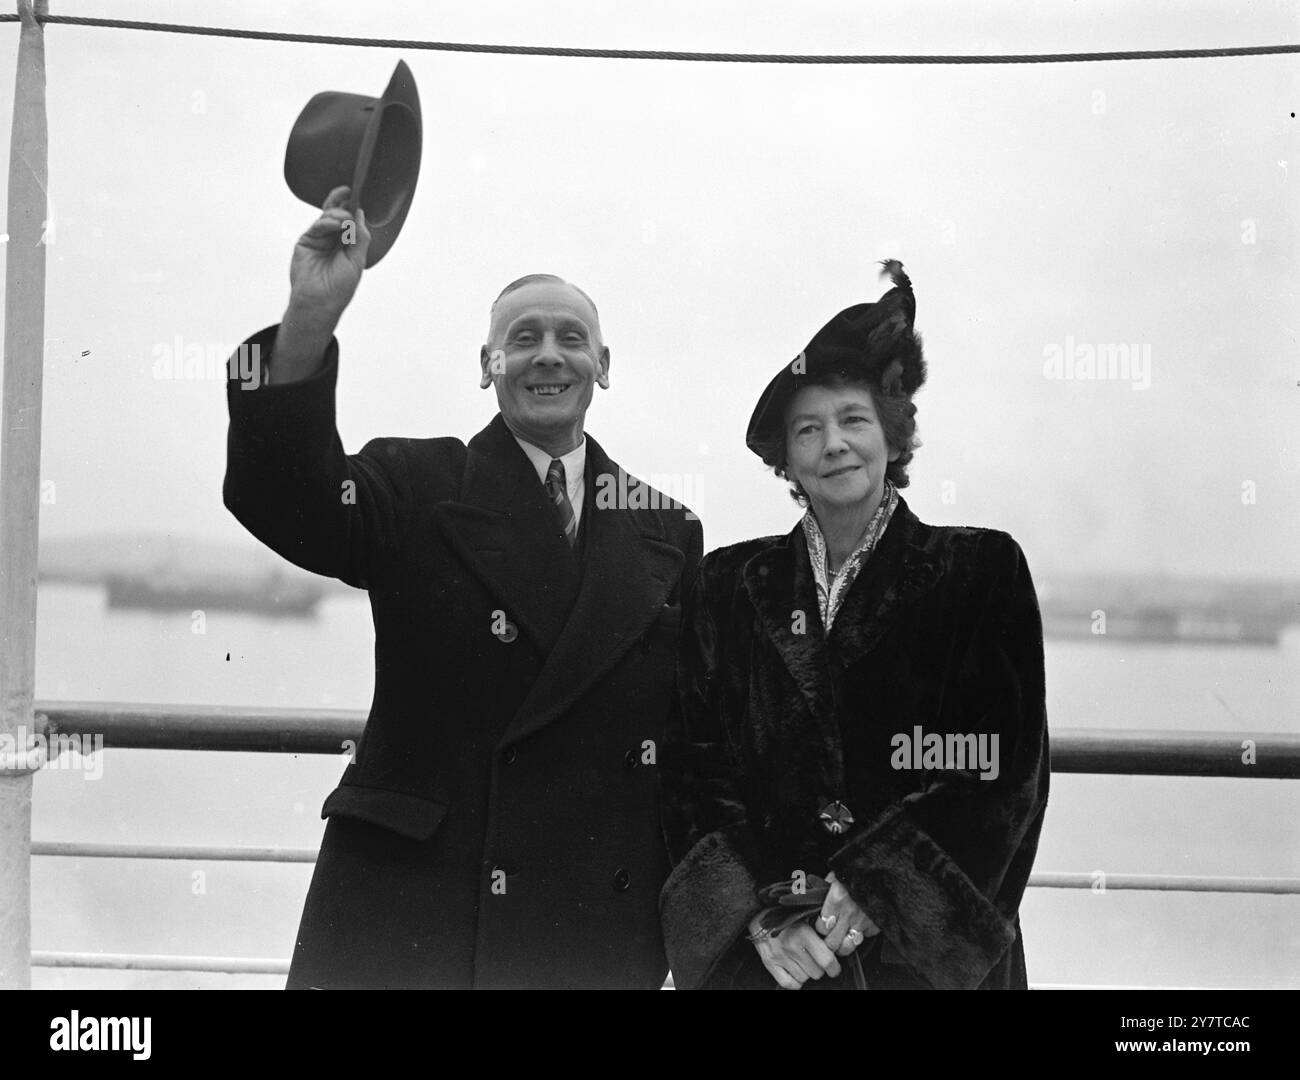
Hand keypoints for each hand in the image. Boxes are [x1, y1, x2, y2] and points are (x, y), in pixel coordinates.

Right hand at [287, 185, 371, 317]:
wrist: (320, 302)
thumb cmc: (340, 288)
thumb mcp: (357, 260)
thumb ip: (360, 237)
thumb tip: (360, 213)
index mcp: (347, 244)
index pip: (350, 220)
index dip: (352, 206)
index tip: (356, 192)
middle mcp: (333, 239)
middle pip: (337, 213)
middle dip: (343, 203)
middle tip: (350, 196)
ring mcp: (319, 239)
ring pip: (328, 216)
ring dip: (338, 214)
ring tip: (344, 221)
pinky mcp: (306, 241)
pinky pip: (317, 225)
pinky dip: (326, 222)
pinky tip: (335, 224)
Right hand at [750, 916, 841, 989]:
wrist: (759, 912)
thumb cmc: (785, 913)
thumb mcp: (805, 916)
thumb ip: (820, 932)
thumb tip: (835, 948)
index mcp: (803, 933)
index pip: (827, 960)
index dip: (834, 967)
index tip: (834, 967)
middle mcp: (791, 946)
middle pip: (817, 972)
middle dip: (819, 967)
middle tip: (814, 958)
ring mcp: (780, 957)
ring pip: (805, 978)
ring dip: (806, 972)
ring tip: (802, 959)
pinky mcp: (769, 963)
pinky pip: (789, 984)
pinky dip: (794, 980)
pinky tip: (794, 970)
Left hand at [814, 871, 880, 956]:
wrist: (880, 867)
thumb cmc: (855, 870)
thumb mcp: (836, 876)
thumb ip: (824, 890)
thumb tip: (810, 898)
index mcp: (836, 900)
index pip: (821, 927)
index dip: (819, 927)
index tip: (821, 923)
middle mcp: (849, 913)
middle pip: (833, 942)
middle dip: (828, 942)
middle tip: (828, 937)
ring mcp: (864, 921)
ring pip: (849, 946)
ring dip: (843, 945)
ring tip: (841, 939)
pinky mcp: (877, 923)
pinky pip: (866, 936)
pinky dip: (863, 934)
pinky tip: (859, 926)